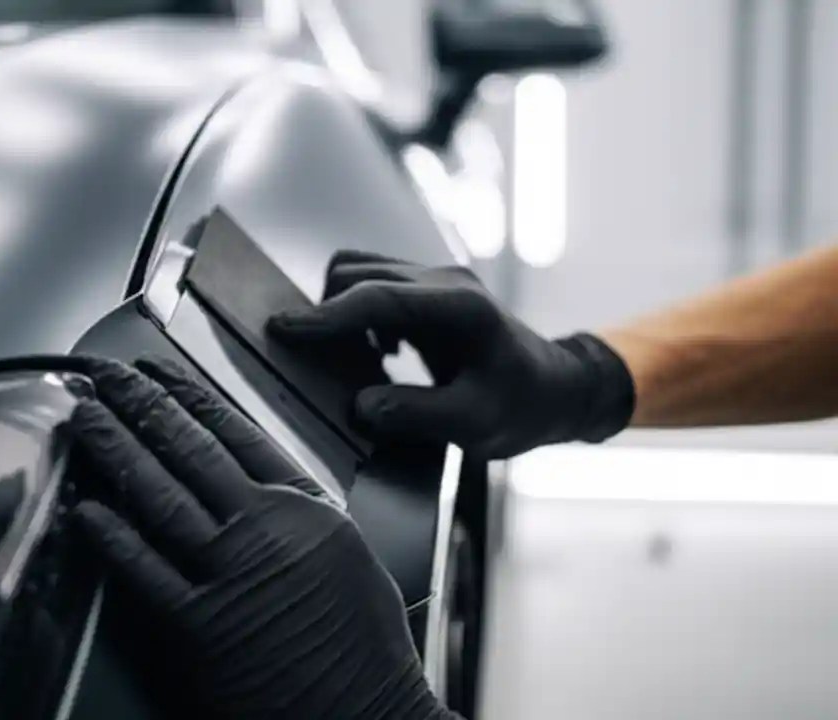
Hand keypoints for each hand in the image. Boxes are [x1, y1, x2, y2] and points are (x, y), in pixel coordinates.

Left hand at [69, 356, 454, 719]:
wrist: (365, 719)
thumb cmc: (366, 650)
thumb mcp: (349, 554)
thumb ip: (301, 510)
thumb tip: (260, 481)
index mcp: (305, 508)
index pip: (235, 432)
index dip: (186, 395)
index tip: (154, 372)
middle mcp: (265, 531)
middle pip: (188, 450)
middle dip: (136, 404)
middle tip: (99, 374)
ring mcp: (227, 577)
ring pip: (158, 496)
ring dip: (114, 449)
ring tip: (82, 415)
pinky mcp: (196, 627)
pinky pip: (143, 570)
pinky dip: (112, 537)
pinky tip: (86, 508)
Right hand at [268, 251, 634, 458]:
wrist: (555, 389)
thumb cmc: (521, 407)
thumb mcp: (475, 424)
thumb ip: (417, 414)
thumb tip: (361, 407)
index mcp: (460, 308)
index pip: (376, 298)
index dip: (326, 315)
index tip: (282, 329)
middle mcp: (445, 281)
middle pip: (358, 274)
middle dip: (325, 311)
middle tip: (304, 356)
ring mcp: (437, 280)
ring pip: (362, 270)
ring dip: (341, 307)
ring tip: (350, 357)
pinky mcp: (428, 289)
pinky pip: (375, 283)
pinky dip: (358, 311)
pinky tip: (378, 351)